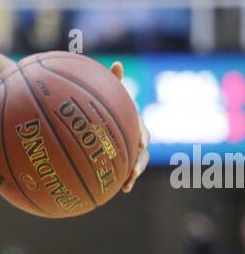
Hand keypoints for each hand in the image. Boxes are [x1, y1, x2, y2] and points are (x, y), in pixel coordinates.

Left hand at [110, 60, 148, 192]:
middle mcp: (138, 139)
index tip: (142, 143)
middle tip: (135, 169)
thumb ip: (115, 81)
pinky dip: (125, 181)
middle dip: (140, 161)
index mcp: (136, 124)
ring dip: (134, 174)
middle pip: (143, 152)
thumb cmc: (113, 106)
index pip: (143, 131)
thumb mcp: (114, 94)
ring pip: (137, 164)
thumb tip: (117, 63)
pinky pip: (126, 173)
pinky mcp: (125, 162)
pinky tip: (121, 190)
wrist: (109, 123)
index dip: (143, 136)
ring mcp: (132, 152)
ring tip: (128, 183)